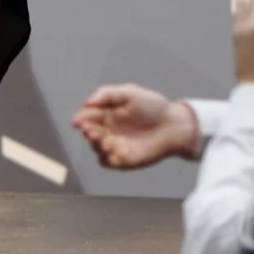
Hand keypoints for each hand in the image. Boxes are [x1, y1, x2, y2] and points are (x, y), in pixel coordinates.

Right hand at [72, 83, 200, 167]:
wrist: (174, 125)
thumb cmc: (153, 106)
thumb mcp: (129, 92)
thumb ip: (106, 94)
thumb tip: (86, 103)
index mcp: (106, 113)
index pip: (87, 116)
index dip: (80, 118)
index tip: (79, 120)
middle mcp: (108, 130)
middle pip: (88, 132)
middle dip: (86, 131)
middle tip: (89, 129)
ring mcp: (114, 145)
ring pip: (95, 147)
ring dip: (94, 144)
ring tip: (101, 138)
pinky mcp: (123, 159)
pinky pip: (106, 161)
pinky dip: (104, 157)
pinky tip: (109, 149)